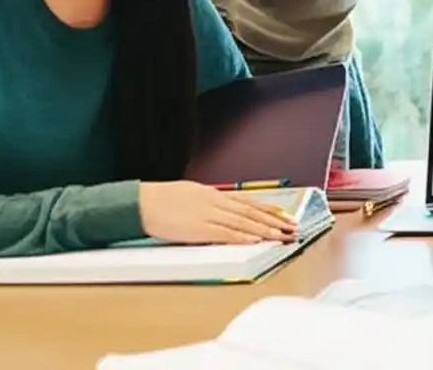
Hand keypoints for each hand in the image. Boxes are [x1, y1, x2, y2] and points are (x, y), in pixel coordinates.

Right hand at [139, 181, 297, 244]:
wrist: (141, 203)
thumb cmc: (161, 200)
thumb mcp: (190, 194)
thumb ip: (209, 202)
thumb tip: (222, 209)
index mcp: (213, 194)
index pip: (247, 201)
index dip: (267, 208)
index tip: (283, 214)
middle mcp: (214, 202)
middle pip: (250, 211)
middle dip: (273, 220)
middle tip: (291, 227)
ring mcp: (208, 215)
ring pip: (242, 222)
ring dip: (264, 230)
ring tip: (281, 235)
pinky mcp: (198, 229)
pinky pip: (225, 233)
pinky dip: (242, 237)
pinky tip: (255, 240)